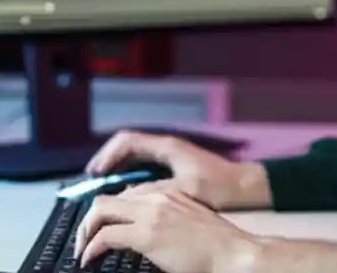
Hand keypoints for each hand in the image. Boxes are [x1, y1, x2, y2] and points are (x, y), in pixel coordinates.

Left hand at [74, 186, 258, 272]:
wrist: (234, 254)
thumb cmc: (219, 246)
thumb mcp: (191, 223)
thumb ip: (169, 220)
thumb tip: (150, 236)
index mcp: (169, 193)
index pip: (126, 195)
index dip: (109, 213)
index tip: (102, 228)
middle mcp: (157, 197)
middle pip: (107, 199)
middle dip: (89, 220)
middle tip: (84, 240)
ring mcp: (150, 213)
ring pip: (101, 212)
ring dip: (86, 232)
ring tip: (83, 250)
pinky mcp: (146, 234)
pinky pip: (105, 236)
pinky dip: (91, 247)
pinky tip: (89, 259)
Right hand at [85, 130, 270, 209]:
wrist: (243, 187)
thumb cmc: (218, 187)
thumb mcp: (183, 191)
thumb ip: (154, 192)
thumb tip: (125, 196)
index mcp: (167, 146)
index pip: (128, 141)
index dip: (108, 155)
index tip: (96, 172)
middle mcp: (166, 145)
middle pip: (128, 144)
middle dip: (108, 159)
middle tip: (93, 177)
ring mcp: (171, 153)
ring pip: (135, 153)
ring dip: (118, 165)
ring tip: (104, 183)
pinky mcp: (175, 164)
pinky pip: (145, 162)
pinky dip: (131, 172)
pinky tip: (126, 188)